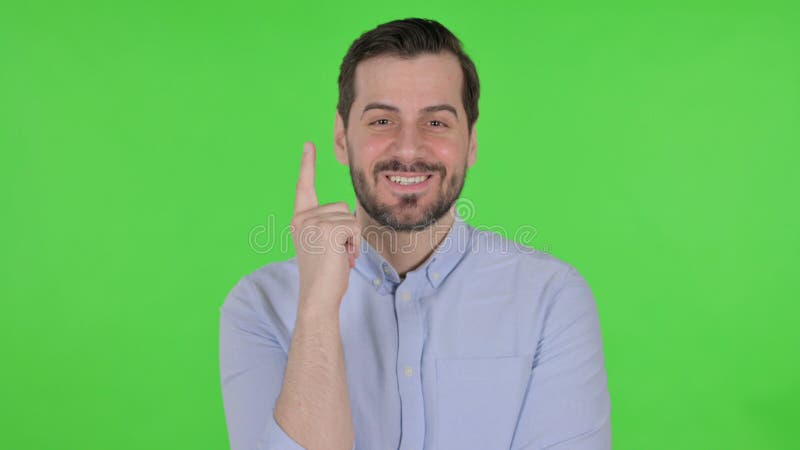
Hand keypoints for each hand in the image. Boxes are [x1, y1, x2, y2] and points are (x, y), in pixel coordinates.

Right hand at [291, 142, 360, 311]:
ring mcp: (313, 222)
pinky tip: (344, 258)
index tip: (309, 144)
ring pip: (349, 217)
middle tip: (337, 254)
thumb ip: (328, 225)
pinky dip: (355, 244)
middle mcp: (302, 218)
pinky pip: (354, 227)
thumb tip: (348, 212)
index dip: (307, 164)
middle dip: (347, 231)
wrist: (318, 297)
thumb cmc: (325, 275)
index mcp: (299, 219)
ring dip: (352, 239)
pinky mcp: (327, 229)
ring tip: (339, 257)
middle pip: (340, 206)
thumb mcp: (323, 244)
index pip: (304, 187)